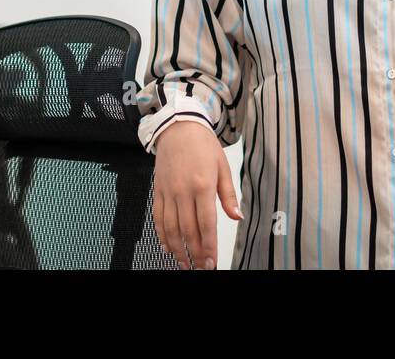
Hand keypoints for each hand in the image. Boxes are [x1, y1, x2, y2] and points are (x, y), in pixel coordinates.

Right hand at [153, 120, 242, 269]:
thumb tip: (237, 216)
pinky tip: (167, 247)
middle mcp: (183, 191)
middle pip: (188, 230)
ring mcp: (168, 192)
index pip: (206, 223)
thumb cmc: (203, 145)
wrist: (178, 127)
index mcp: (203, 185)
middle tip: (201, 267)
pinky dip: (162, 235)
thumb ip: (229, 195)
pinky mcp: (158, 191)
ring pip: (170, 228)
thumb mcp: (223, 166)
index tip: (211, 261)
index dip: (208, 246)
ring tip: (184, 264)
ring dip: (177, 249)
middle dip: (194, 252)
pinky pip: (158, 218)